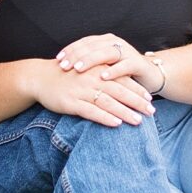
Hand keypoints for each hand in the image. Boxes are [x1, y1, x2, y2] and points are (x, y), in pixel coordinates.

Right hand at [30, 58, 153, 128]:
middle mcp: (91, 78)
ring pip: (108, 102)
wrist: (40, 77)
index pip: (121, 79)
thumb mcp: (86, 69)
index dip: (136, 89)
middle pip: (119, 91)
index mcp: (96, 69)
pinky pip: (91, 111)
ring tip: (138, 121)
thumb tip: (123, 84)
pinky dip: (105, 118)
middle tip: (151, 112)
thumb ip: (102, 74)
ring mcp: (81, 91)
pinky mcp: (71, 103)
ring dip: (125, 112)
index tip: (149, 99)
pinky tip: (117, 124)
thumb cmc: (66, 74)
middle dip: (137, 102)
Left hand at [56, 33, 162, 94]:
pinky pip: (124, 65)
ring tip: (78, 69)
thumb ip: (89, 64)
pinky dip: (113, 70)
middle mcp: (115, 43)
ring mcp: (127, 51)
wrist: (150, 75)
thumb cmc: (122, 72)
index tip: (58, 59)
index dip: (71, 49)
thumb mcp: (103, 66)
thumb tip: (64, 67)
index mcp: (105, 41)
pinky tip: (102, 77)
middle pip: (92, 46)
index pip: (84, 42)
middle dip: (76, 56)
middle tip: (64, 66)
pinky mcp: (137, 63)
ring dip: (90, 60)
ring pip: (106, 53)